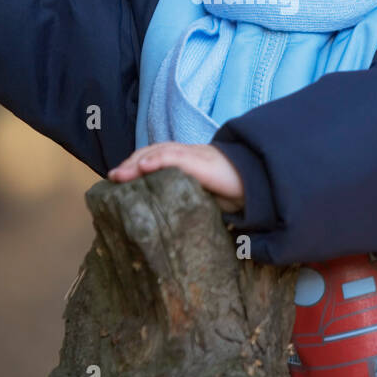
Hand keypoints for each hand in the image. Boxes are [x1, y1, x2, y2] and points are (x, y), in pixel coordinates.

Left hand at [108, 142, 244, 212]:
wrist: (264, 183)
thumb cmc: (235, 192)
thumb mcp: (205, 198)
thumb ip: (185, 201)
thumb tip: (162, 224)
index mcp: (188, 162)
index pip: (156, 157)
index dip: (136, 165)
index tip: (118, 179)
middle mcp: (190, 155)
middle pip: (153, 152)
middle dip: (131, 164)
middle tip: (113, 178)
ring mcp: (197, 156)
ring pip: (161, 152)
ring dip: (137, 162)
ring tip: (120, 174)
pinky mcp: (204, 162)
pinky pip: (177, 157)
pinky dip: (158, 159)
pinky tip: (143, 166)